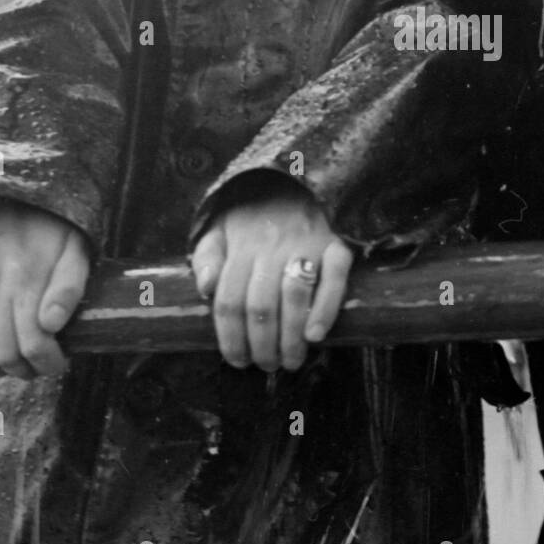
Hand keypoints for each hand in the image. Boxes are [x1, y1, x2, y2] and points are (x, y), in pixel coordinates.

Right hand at [0, 195, 89, 377]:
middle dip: (24, 370)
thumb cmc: (45, 230)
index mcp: (27, 278)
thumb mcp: (73, 251)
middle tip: (33, 369)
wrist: (1, 196)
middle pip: (4, 353)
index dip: (47, 364)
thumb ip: (69, 288)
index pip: (35, 343)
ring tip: (7, 367)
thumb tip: (53, 326)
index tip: (55, 365)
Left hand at [189, 178, 352, 372]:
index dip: (230, 339)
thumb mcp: (220, 228)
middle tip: (267, 366)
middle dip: (261, 347)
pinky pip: (334, 279)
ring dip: (291, 338)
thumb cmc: (256, 212)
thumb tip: (206, 289)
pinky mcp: (337, 244)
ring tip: (290, 360)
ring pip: (293, 298)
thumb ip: (207, 257)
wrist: (300, 178)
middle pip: (260, 307)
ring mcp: (306, 245)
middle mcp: (271, 247)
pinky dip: (325, 309)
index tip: (237, 361)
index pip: (229, 301)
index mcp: (240, 246)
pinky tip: (316, 336)